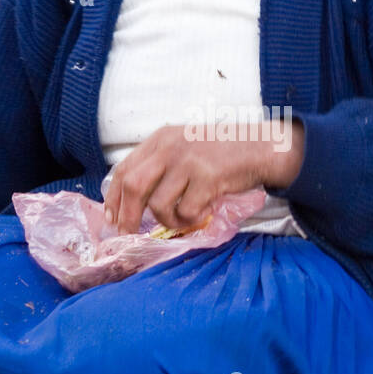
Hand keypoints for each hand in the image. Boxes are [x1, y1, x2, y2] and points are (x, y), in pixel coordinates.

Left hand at [102, 118, 304, 235]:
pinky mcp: (207, 178)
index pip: (124, 170)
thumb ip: (159, 163)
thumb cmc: (221, 151)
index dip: (113, 198)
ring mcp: (188, 162)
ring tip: (183, 218)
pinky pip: (186, 212)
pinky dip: (191, 220)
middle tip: (129, 233)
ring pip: (159, 204)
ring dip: (168, 221)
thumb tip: (130, 200)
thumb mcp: (183, 145)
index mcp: (159, 139)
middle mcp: (169, 148)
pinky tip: (203, 212)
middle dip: (128, 216)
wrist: (260, 147)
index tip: (112, 218)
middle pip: (133, 186)